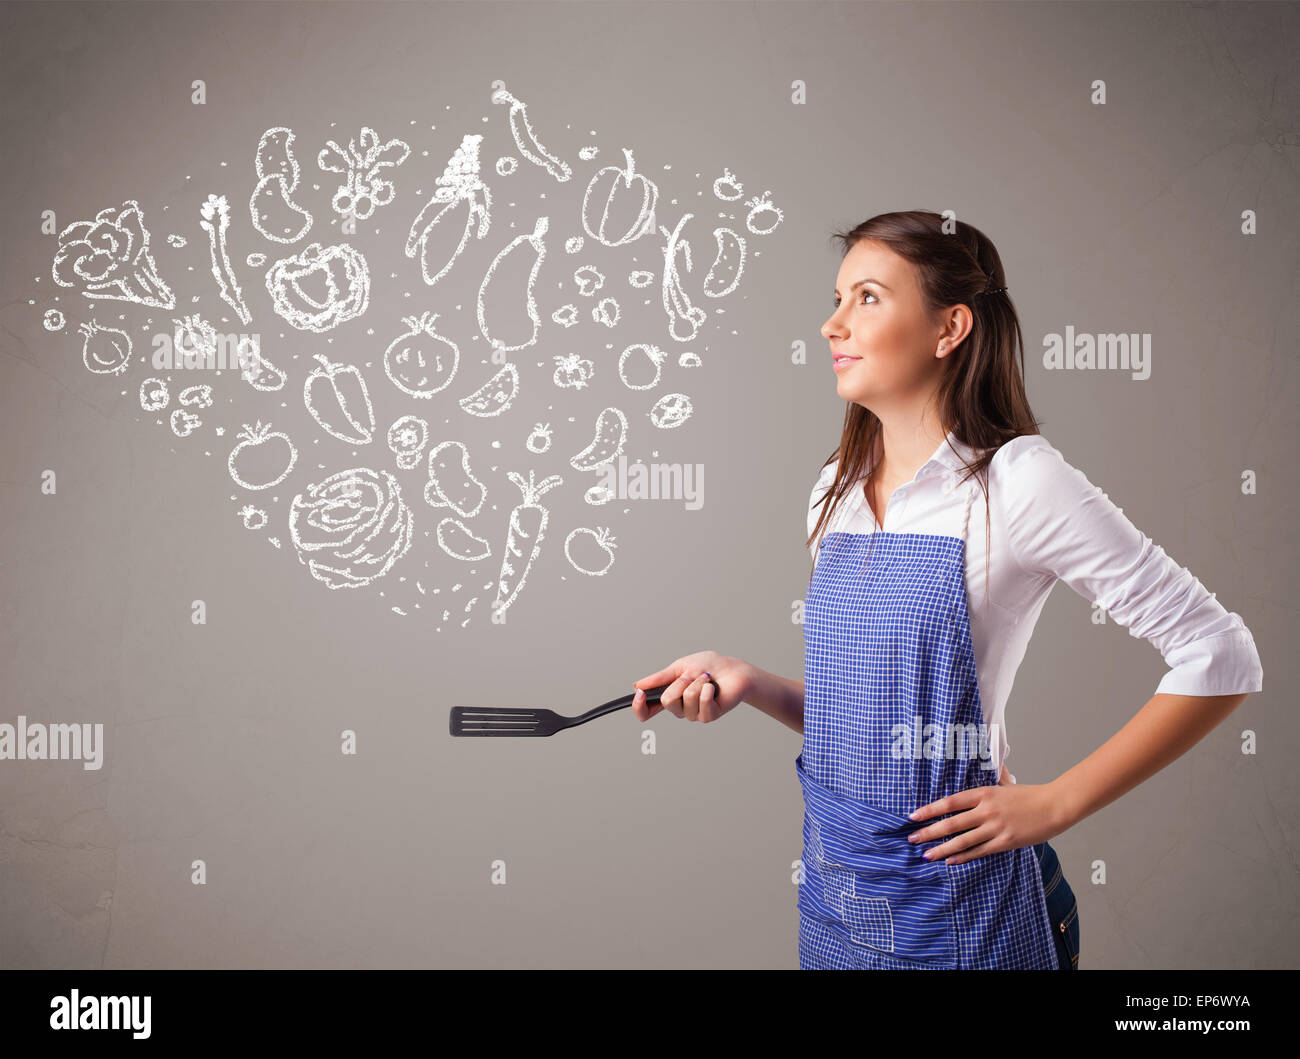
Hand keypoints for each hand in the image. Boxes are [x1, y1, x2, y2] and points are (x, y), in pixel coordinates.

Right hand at [630, 652, 749, 722]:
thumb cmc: (708, 666)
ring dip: (697, 683)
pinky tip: (713, 687)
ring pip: (686, 700)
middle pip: (667, 701)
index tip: (640, 694)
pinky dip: (708, 690)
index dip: (639, 707)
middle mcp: (679, 708)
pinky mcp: (709, 716)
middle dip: (680, 683)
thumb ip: (660, 678)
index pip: (647, 711)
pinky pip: (702, 704)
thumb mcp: (680, 667)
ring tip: (706, 679)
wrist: (733, 669)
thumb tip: (638, 685)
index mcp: (670, 696)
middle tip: (692, 676)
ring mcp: (694, 714)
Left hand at [905, 779, 1070, 864]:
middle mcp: (986, 810)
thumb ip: (991, 777)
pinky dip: (963, 857)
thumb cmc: (1029, 794)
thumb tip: (984, 762)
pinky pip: (980, 851)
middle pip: (951, 823)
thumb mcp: (1006, 782)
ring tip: (925, 855)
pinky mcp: (1006, 842)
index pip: (949, 802)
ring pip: (962, 840)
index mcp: (984, 793)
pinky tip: (949, 861)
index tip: (913, 816)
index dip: (929, 810)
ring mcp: (996, 827)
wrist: (1056, 806)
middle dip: (928, 832)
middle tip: (911, 839)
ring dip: (941, 848)